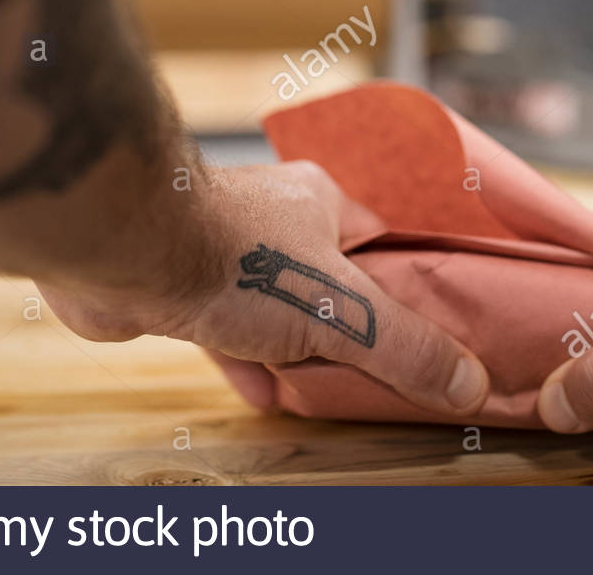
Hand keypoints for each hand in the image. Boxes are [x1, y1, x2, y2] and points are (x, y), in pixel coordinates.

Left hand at [37, 161, 490, 416]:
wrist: (121, 252)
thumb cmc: (236, 261)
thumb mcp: (341, 311)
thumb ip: (405, 347)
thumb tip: (471, 384)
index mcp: (324, 203)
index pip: (383, 244)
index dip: (407, 285)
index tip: (428, 328)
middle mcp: (275, 218)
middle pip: (330, 277)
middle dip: (348, 325)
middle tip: (377, 370)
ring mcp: (224, 249)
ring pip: (276, 305)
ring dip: (296, 346)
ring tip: (325, 386)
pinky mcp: (180, 283)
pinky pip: (225, 326)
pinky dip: (245, 358)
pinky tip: (258, 390)